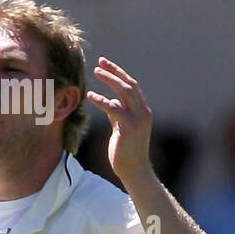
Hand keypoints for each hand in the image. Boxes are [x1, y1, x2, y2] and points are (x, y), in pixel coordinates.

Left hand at [87, 58, 153, 187]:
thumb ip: (118, 115)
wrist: (134, 170)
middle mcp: (143, 111)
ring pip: (125, 91)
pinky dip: (102, 100)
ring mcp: (138, 118)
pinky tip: (92, 95)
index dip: (119, 73)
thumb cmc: (126, 153)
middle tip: (100, 62)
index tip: (106, 64)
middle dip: (115, 71)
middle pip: (129, 84)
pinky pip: (115, 109)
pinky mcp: (129, 127)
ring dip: (110, 79)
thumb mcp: (121, 129)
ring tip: (96, 72)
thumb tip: (110, 102)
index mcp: (142, 110)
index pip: (131, 86)